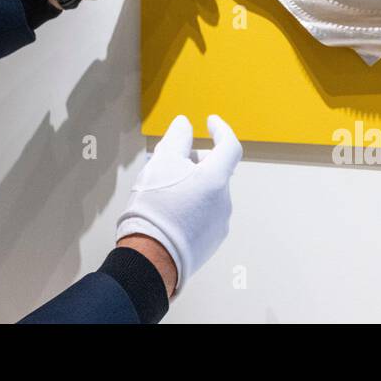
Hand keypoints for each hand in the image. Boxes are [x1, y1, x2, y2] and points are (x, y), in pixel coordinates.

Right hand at [115, 114, 241, 296]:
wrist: (150, 259)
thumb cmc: (155, 205)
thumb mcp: (161, 162)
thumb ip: (177, 138)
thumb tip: (185, 123)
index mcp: (216, 180)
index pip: (230, 146)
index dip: (221, 130)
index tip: (210, 121)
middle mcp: (224, 202)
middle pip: (214, 171)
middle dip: (194, 161)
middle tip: (167, 161)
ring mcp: (220, 225)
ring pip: (208, 193)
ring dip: (191, 184)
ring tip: (163, 188)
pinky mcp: (211, 242)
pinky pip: (204, 215)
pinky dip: (192, 206)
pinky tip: (169, 211)